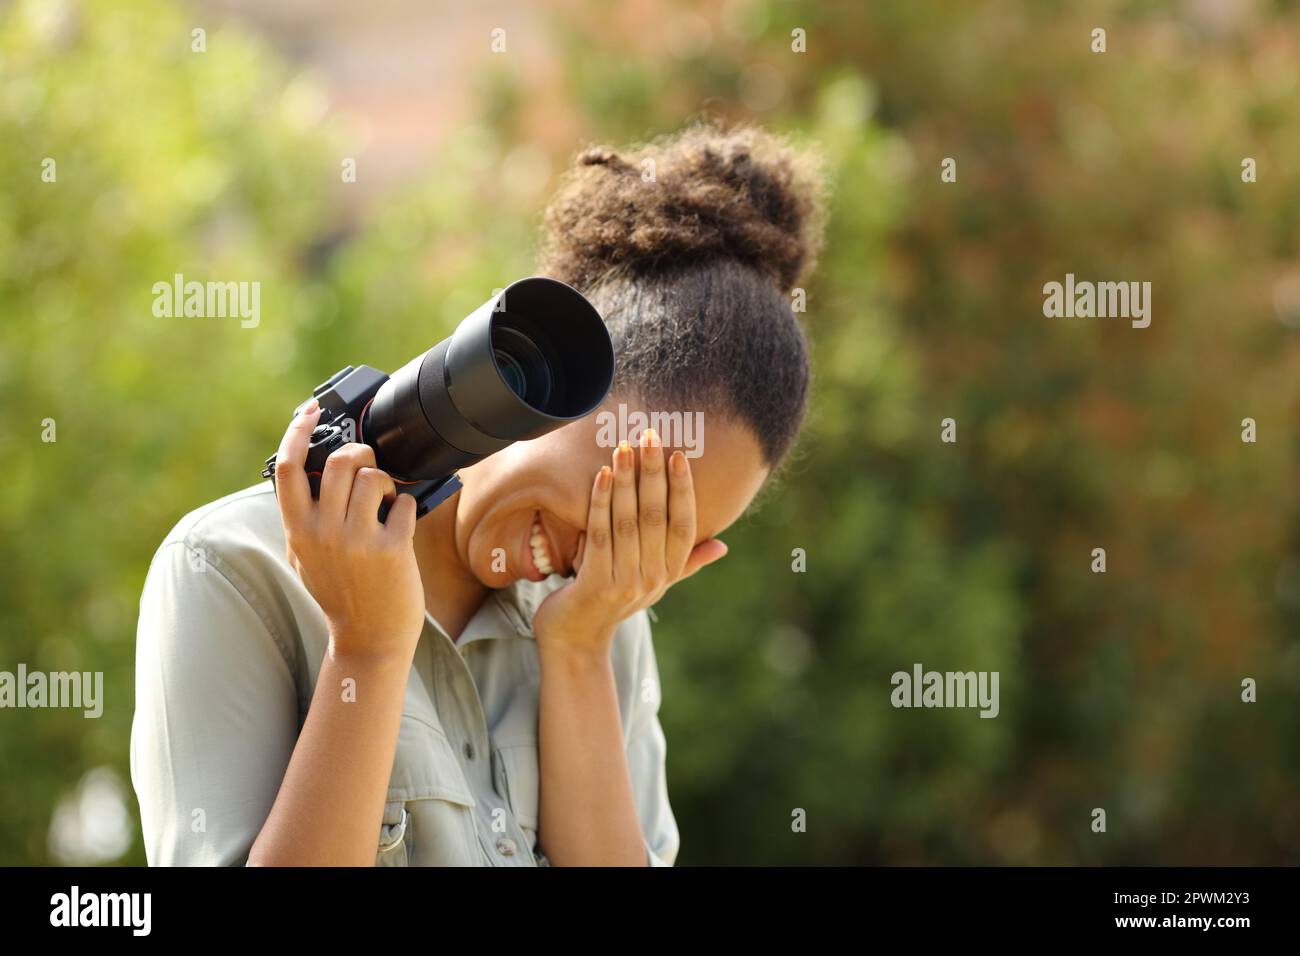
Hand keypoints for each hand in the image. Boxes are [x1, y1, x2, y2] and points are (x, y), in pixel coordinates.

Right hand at [272, 398, 423, 660]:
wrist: (369, 638)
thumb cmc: (340, 593)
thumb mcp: (306, 556)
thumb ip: (304, 518)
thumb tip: (312, 472)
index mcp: (298, 530)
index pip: (288, 469)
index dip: (297, 433)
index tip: (310, 413)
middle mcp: (323, 532)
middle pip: (338, 461)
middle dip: (359, 452)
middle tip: (368, 463)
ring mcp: (357, 540)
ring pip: (372, 476)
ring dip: (384, 480)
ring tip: (384, 501)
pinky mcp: (392, 548)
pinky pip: (403, 501)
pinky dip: (406, 505)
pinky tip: (401, 523)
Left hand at [531, 427, 727, 652]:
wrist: (576, 640)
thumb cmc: (614, 602)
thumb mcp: (655, 582)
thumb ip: (687, 561)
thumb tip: (723, 546)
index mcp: (670, 572)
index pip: (685, 524)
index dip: (683, 489)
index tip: (678, 454)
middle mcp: (653, 578)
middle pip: (657, 517)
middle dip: (653, 474)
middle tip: (650, 437)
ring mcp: (625, 583)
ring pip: (628, 522)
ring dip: (626, 481)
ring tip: (623, 447)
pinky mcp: (596, 585)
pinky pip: (600, 535)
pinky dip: (600, 503)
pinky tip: (600, 475)